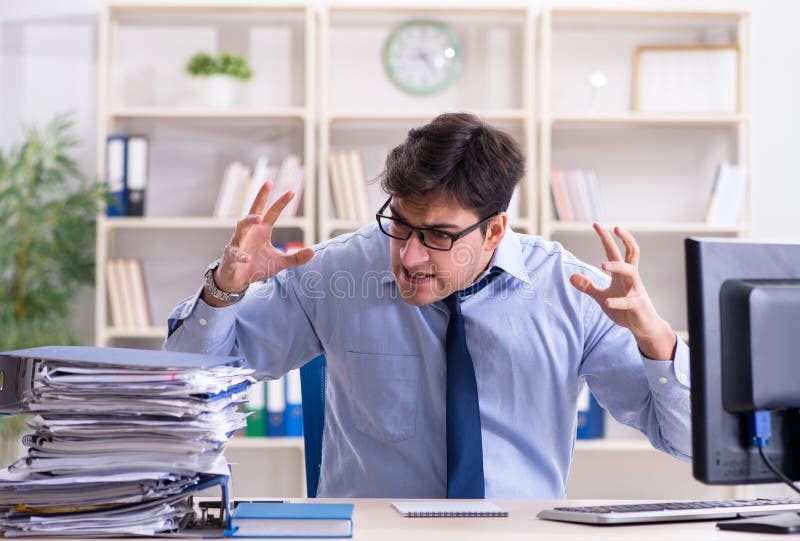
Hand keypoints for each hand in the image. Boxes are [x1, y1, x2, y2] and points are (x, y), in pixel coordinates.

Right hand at [203, 181, 313, 306]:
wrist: (237, 281)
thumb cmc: (256, 267)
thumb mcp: (279, 263)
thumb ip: (295, 258)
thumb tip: (313, 252)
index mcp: (262, 231)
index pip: (272, 213)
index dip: (281, 202)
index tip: (292, 191)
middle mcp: (249, 233)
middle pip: (254, 211)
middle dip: (260, 197)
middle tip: (268, 183)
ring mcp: (238, 243)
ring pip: (241, 227)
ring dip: (249, 221)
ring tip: (259, 218)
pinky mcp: (230, 256)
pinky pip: (234, 253)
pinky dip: (240, 255)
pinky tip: (247, 258)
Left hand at [569, 223, 675, 359]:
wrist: (645, 327)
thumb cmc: (625, 310)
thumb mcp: (602, 296)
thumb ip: (588, 287)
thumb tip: (571, 276)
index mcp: (622, 275)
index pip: (614, 251)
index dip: (606, 238)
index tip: (596, 224)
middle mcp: (631, 279)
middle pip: (632, 254)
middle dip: (626, 239)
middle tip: (615, 228)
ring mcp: (636, 291)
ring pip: (632, 273)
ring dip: (617, 267)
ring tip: (602, 264)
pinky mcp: (638, 306)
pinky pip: (629, 302)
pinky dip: (617, 302)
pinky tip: (607, 303)